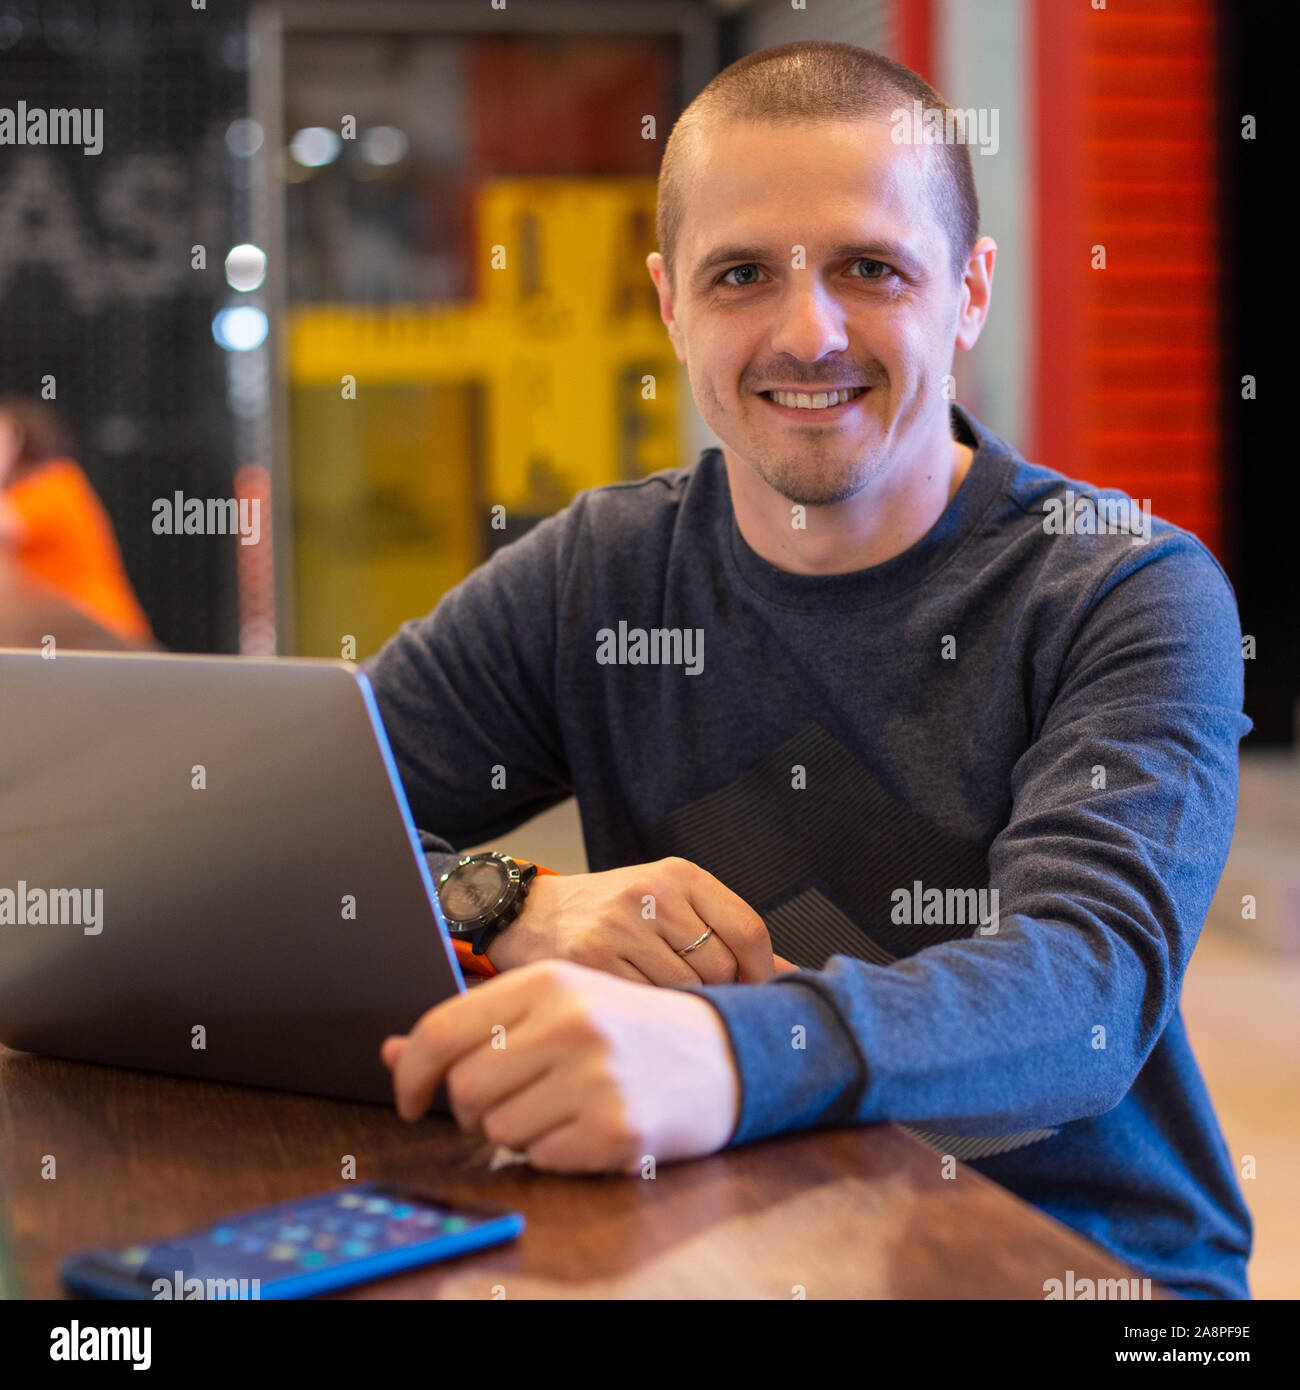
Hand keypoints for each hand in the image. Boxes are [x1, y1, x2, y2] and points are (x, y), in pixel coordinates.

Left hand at [382, 960, 741, 1171]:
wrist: (727, 1051)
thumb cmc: (629, 1026)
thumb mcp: (556, 1005)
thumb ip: (474, 1026)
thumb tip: (388, 1053)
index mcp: (548, 980)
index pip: (441, 1029)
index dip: (409, 1072)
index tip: (410, 1098)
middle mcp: (570, 1021)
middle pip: (464, 1089)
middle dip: (476, 1107)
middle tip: (516, 1097)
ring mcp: (596, 1075)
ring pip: (499, 1129)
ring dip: (518, 1129)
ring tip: (563, 1104)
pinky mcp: (617, 1128)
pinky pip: (542, 1158)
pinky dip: (555, 1151)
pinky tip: (590, 1123)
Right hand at [486, 856, 786, 984]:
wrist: (529, 915)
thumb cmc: (611, 916)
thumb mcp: (670, 906)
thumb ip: (728, 935)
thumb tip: (794, 975)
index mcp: (680, 875)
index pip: (749, 929)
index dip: (760, 972)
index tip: (749, 990)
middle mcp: (652, 893)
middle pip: (721, 967)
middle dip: (716, 993)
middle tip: (692, 999)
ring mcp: (620, 926)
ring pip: (685, 991)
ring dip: (678, 1006)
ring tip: (657, 998)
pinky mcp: (591, 960)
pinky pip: (646, 1004)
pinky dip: (646, 1012)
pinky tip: (631, 1003)